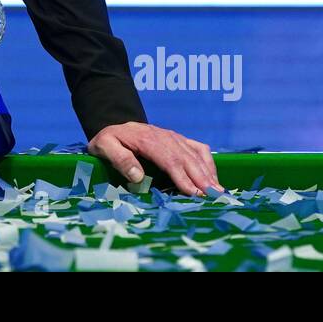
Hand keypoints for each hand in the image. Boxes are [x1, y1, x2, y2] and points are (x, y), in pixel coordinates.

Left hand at [88, 121, 221, 196]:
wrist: (115, 125)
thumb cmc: (109, 140)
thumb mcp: (104, 146)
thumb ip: (119, 158)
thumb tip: (137, 175)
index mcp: (147, 139)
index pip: (169, 159)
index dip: (182, 177)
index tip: (193, 192)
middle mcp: (165, 136)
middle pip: (186, 158)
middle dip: (201, 178)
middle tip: (213, 196)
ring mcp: (174, 137)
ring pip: (196, 154)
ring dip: (208, 172)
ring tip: (218, 190)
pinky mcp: (179, 139)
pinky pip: (198, 148)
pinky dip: (208, 162)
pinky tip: (214, 176)